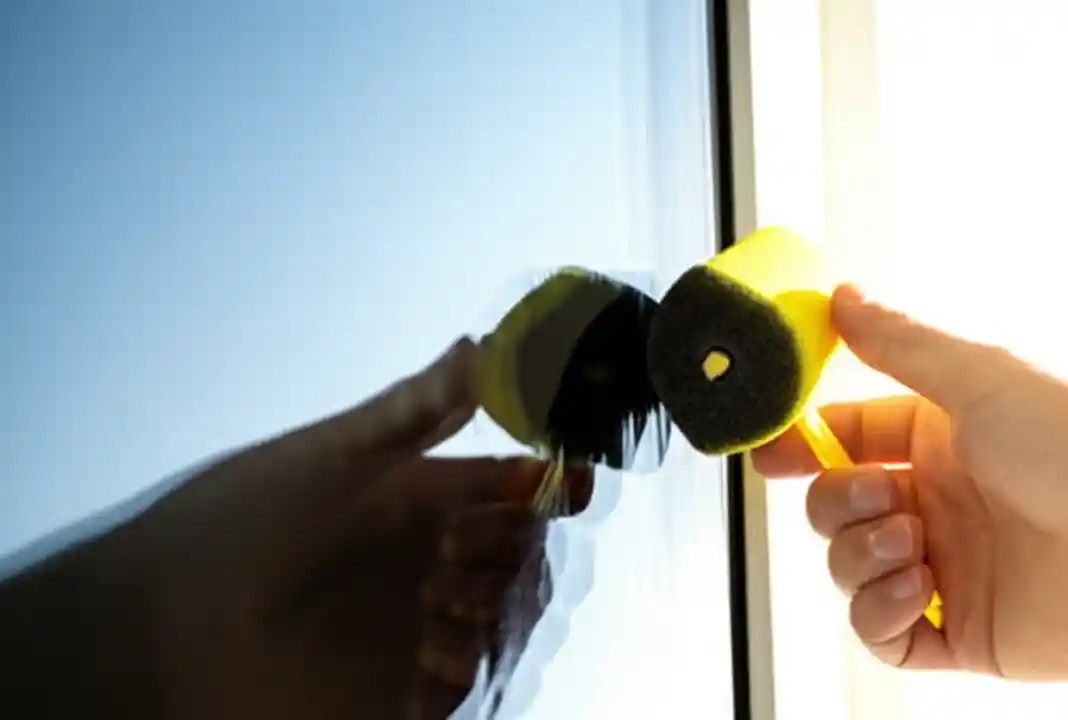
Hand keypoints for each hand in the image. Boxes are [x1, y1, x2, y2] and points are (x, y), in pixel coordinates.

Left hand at [114, 338, 590, 717]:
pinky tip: (431, 648)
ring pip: (510, 620)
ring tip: (447, 599)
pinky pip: (472, 683)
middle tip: (478, 548)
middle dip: (525, 548)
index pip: (512, 489)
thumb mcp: (333, 453)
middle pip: (525, 556)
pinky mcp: (406, 695)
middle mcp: (429, 562)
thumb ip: (415, 407)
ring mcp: (420, 630)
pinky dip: (470, 665)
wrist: (160, 625)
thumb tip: (484, 340)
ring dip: (500, 606)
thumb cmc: (239, 524)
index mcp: (420, 500)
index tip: (569, 483)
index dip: (549, 484)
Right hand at [753, 286, 1067, 678]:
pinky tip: (919, 585)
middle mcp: (938, 500)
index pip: (845, 438)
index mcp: (939, 438)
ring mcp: (946, 566)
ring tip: (912, 546)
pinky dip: (879, 611)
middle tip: (887, 496)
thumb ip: (898, 341)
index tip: (772, 452)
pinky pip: (880, 635)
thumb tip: (841, 297)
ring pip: (847, 568)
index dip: (802, 445)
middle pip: (834, 505)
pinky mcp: (958, 629)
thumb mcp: (979, 374)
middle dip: (839, 502)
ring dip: (859, 556)